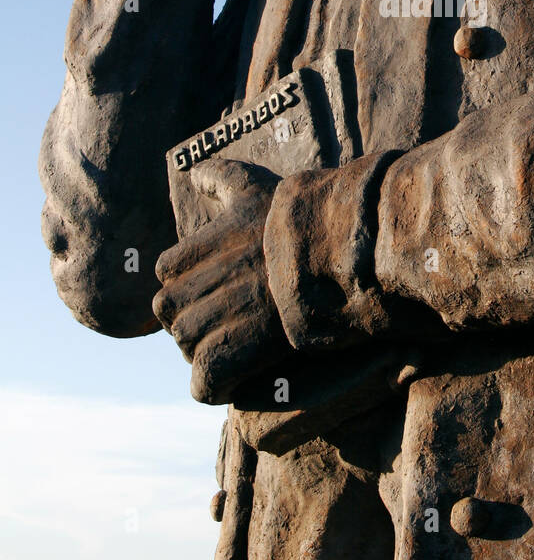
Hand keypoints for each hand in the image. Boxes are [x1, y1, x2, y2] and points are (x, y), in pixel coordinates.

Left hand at [153, 160, 288, 403]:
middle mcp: (203, 282)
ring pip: (185, 344)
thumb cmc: (299, 224)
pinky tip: (235, 376)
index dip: (187, 280)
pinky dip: (213, 386)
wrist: (341, 259)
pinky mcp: (234, 356)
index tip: (214, 284)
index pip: (165, 270)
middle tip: (224, 318)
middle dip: (190, 315)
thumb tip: (193, 173)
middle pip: (168, 310)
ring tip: (233, 345)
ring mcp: (216, 320)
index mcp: (202, 247)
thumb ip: (221, 177)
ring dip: (203, 349)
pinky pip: (203, 383)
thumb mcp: (257, 188)